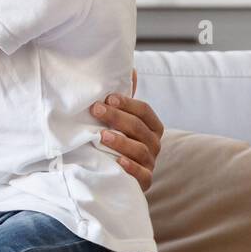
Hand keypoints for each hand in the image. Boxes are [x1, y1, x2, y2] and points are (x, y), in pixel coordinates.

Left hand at [91, 67, 164, 190]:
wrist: (112, 174)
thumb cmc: (116, 140)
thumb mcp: (120, 119)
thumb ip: (125, 99)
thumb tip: (131, 69)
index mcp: (151, 127)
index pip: (144, 111)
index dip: (128, 103)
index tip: (107, 97)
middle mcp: (154, 144)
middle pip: (140, 129)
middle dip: (118, 118)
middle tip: (97, 110)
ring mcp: (150, 163)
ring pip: (140, 151)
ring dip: (121, 142)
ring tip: (101, 136)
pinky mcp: (144, 182)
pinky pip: (142, 175)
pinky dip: (130, 168)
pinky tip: (117, 162)